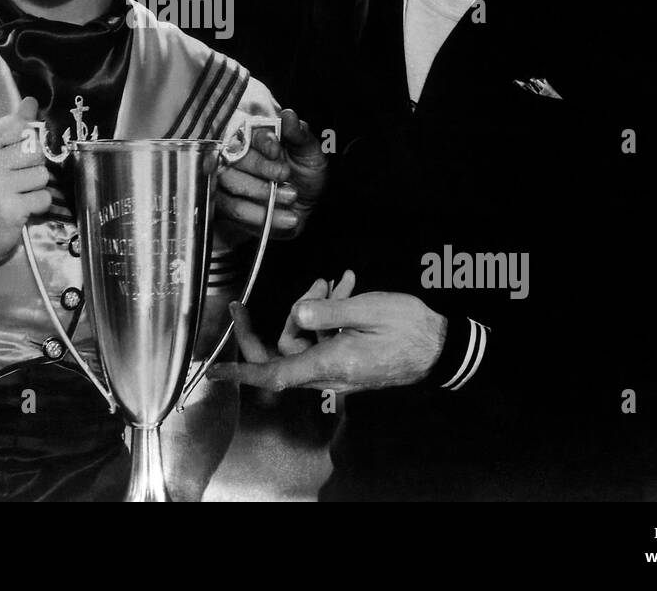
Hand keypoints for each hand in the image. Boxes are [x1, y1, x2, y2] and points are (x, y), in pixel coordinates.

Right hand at [0, 97, 51, 264]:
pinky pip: (44, 197)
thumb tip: (31, 101)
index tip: (20, 154)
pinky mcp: (10, 208)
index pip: (18, 125)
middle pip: (36, 150)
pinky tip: (22, 210)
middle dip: (35, 167)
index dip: (29, 138)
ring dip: (37, 188)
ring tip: (19, 196)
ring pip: (43, 175)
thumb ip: (11, 130)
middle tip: (18, 182)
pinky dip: (39, 206)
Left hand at [209, 281, 447, 394]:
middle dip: (284, 316)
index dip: (240, 371)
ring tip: (336, 282)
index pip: (274, 372)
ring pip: (305, 340)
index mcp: (330, 364)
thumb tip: (298, 313)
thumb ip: (329, 311)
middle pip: (284, 350)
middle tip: (286, 292)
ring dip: (313, 307)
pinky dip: (328, 314)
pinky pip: (323, 339)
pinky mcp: (347, 363)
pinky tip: (344, 289)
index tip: (212, 371)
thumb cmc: (410, 328)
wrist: (444, 348)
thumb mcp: (369, 310)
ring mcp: (339, 370)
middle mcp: (329, 373)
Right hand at [216, 108, 327, 238]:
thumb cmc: (304, 174)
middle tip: (286, 175)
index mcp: (254, 136)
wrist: (303, 207)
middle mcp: (235, 155)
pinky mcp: (225, 205)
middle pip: (235, 158)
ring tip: (291, 197)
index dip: (261, 141)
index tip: (276, 150)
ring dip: (262, 193)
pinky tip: (285, 217)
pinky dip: (259, 215)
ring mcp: (226, 181)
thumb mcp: (310, 153)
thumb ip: (299, 135)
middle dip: (262, 168)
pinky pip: (233, 209)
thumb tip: (289, 116)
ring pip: (232, 185)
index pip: (248, 132)